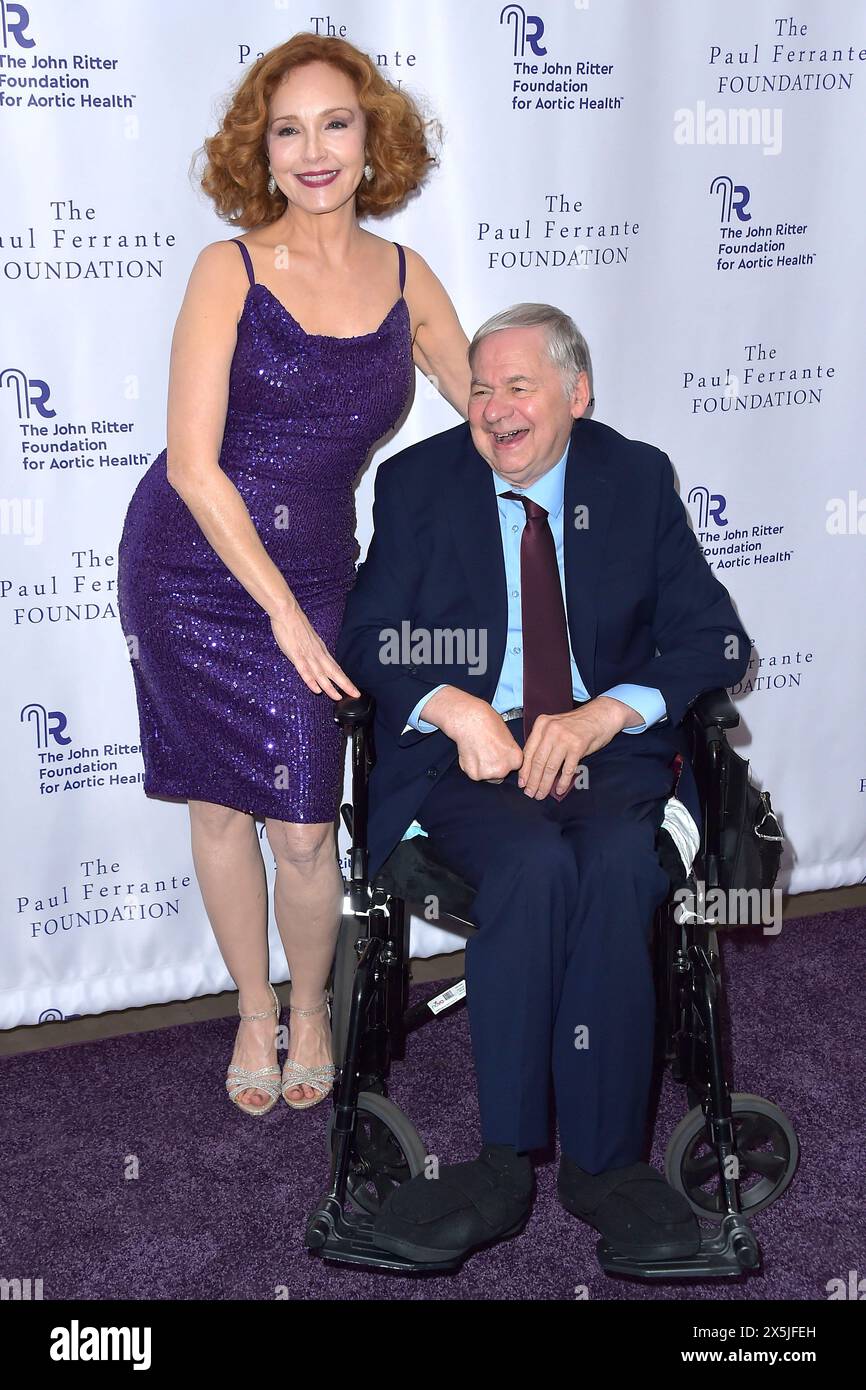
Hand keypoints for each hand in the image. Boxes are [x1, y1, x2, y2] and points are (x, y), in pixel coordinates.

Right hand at [270, 602, 359, 699]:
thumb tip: (320, 662)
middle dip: (345, 685)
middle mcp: (318, 654)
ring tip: (338, 697)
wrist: (288, 613)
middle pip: (333, 672)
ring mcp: (307, 655)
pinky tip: (316, 689)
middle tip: (355, 695)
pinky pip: (304, 670)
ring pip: (321, 674)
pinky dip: (311, 680)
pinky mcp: (296, 655)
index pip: (336, 668)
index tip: (353, 689)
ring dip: (330, 687)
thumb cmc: (297, 626)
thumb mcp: (311, 640)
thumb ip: (315, 652)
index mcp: (321, 651)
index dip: (344, 680)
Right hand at [424, 688, 523, 782]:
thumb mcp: (507, 737)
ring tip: (478, 750)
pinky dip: (472, 766)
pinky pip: (474, 774)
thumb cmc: (488, 722)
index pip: (513, 767)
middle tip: (486, 750)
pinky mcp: (474, 774)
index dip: (504, 759)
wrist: (469, 720)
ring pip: (487, 775)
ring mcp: (488, 773)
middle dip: (494, 766)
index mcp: (516, 759)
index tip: (498, 752)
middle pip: (500, 774)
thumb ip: (508, 752)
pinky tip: (471, 752)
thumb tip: (505, 757)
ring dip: (482, 767)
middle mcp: (504, 769)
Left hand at [518, 697, 640, 798]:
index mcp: (541, 724)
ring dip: (545, 784)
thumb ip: (543, 742)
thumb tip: (532, 768)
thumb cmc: (577, 724)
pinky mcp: (578, 746)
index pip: (528, 751)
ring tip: (541, 795)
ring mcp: (564, 738)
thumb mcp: (555, 726)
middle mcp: (550, 730)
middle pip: (538, 761)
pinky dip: (563, 782)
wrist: (601, 715)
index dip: (524, 770)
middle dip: (533, 781)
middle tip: (530, 794)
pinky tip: (559, 790)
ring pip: (551, 767)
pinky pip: (567, 769)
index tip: (522, 783)